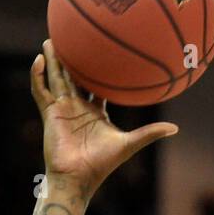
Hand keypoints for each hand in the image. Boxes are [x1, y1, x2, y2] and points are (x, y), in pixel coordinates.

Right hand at [31, 40, 177, 199]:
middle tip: (72, 37)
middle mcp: (78, 107)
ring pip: (56, 78)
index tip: (100, 50)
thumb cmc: (103, 163)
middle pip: (73, 77)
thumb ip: (150, 133)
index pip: (95, 85)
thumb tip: (175, 128)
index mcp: (95, 111)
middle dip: (72, 59)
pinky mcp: (49, 114)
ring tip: (50, 40)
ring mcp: (62, 109)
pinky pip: (40, 90)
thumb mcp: (129, 144)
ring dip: (53, 60)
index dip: (97, 69)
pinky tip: (40, 59)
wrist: (79, 177)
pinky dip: (38, 75)